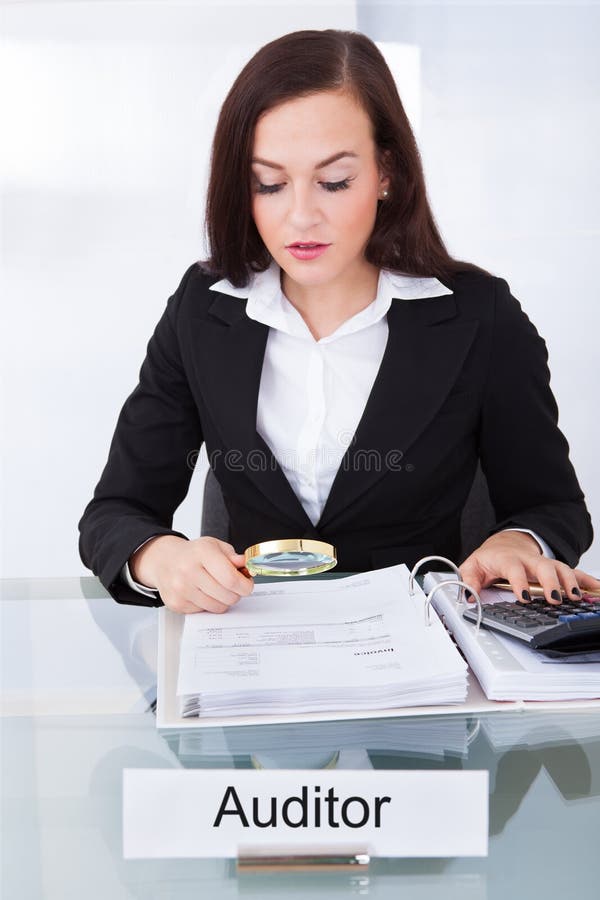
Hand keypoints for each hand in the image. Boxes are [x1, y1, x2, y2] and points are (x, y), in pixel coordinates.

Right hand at [130, 535, 253, 613]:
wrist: (164, 560)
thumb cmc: (192, 553)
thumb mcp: (214, 546)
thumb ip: (233, 557)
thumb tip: (246, 567)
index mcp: (201, 553)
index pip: (230, 578)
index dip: (245, 585)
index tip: (247, 585)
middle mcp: (188, 571)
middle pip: (227, 596)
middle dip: (236, 593)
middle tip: (233, 586)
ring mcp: (181, 590)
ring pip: (218, 607)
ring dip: (223, 600)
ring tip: (217, 588)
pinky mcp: (177, 604)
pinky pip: (205, 612)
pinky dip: (209, 604)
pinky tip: (203, 592)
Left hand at [459, 531, 599, 605]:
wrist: (504, 543)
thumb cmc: (489, 557)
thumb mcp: (473, 566)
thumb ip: (468, 581)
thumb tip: (467, 597)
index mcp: (508, 559)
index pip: (514, 569)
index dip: (519, 583)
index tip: (523, 597)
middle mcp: (528, 559)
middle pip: (543, 567)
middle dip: (551, 582)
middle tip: (556, 599)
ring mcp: (543, 563)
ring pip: (561, 568)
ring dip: (570, 582)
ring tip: (576, 597)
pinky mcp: (553, 568)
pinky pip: (572, 572)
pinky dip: (585, 580)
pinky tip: (595, 588)